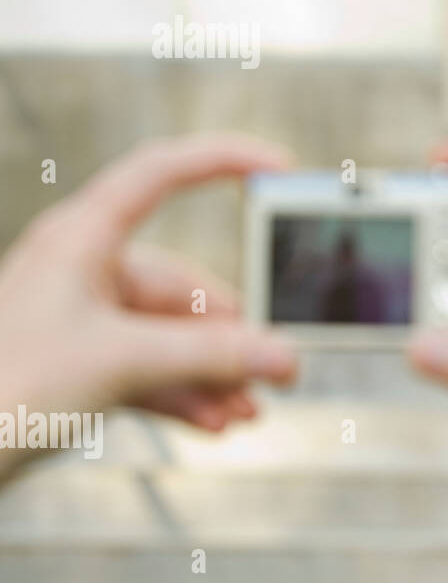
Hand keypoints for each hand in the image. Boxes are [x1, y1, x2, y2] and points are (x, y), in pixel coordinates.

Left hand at [0, 134, 298, 436]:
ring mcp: (80, 318)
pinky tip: (215, 421)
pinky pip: (148, 368)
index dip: (224, 161)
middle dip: (230, 333)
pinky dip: (183, 392)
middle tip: (274, 366)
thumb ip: (212, 357)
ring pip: (169, 335)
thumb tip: (284, 356)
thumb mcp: (124, 363)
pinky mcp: (77, 363)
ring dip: (212, 373)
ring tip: (247, 409)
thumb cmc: (6, 388)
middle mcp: (83, 268)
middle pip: (182, 284)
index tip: (278, 170)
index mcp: (83, 236)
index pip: (163, 172)